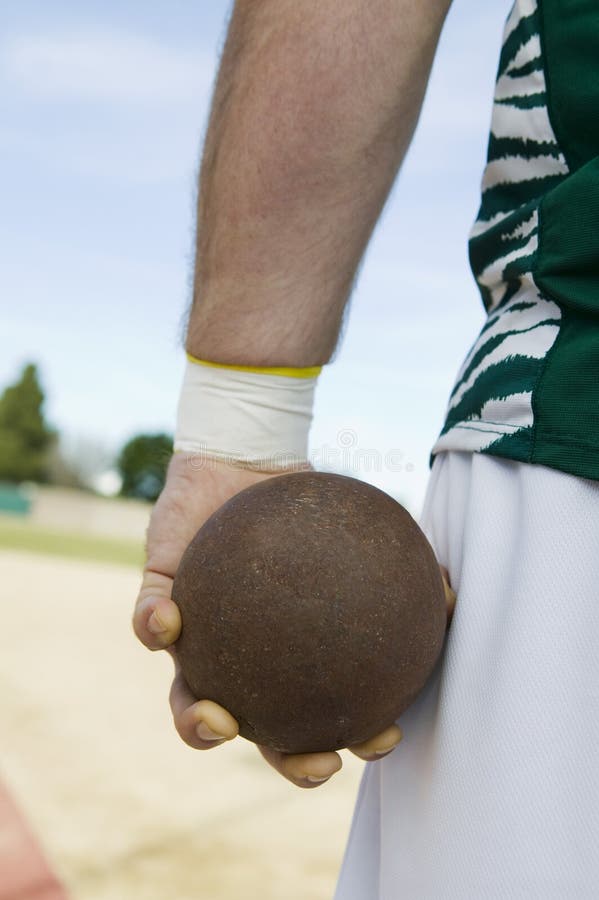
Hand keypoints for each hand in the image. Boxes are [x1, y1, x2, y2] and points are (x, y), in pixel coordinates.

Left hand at [133, 454, 455, 787]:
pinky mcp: (158, 598)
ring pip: (186, 697)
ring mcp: (197, 639)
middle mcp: (239, 663)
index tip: (379, 740)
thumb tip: (450, 590)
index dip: (347, 738)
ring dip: (196, 721)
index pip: (314, 720)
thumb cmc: (305, 508)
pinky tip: (170, 623)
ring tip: (217, 719)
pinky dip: (155, 626)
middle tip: (313, 762)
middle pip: (256, 732)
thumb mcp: (356, 532)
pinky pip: (149, 620)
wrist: (245, 461)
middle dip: (282, 759)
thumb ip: (397, 563)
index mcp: (283, 661)